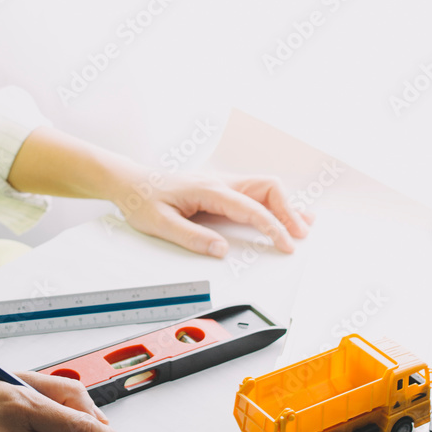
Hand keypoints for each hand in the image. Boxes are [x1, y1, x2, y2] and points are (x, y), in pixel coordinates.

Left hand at [113, 169, 313, 257]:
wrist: (129, 182)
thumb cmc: (141, 199)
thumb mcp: (160, 224)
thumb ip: (192, 237)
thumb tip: (221, 250)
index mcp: (208, 189)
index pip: (251, 208)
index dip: (273, 227)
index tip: (286, 243)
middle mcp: (219, 182)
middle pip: (268, 188)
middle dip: (288, 211)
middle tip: (299, 235)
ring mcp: (221, 184)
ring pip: (264, 188)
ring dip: (284, 205)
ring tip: (303, 224)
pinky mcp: (219, 189)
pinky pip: (253, 193)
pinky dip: (272, 203)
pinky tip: (282, 213)